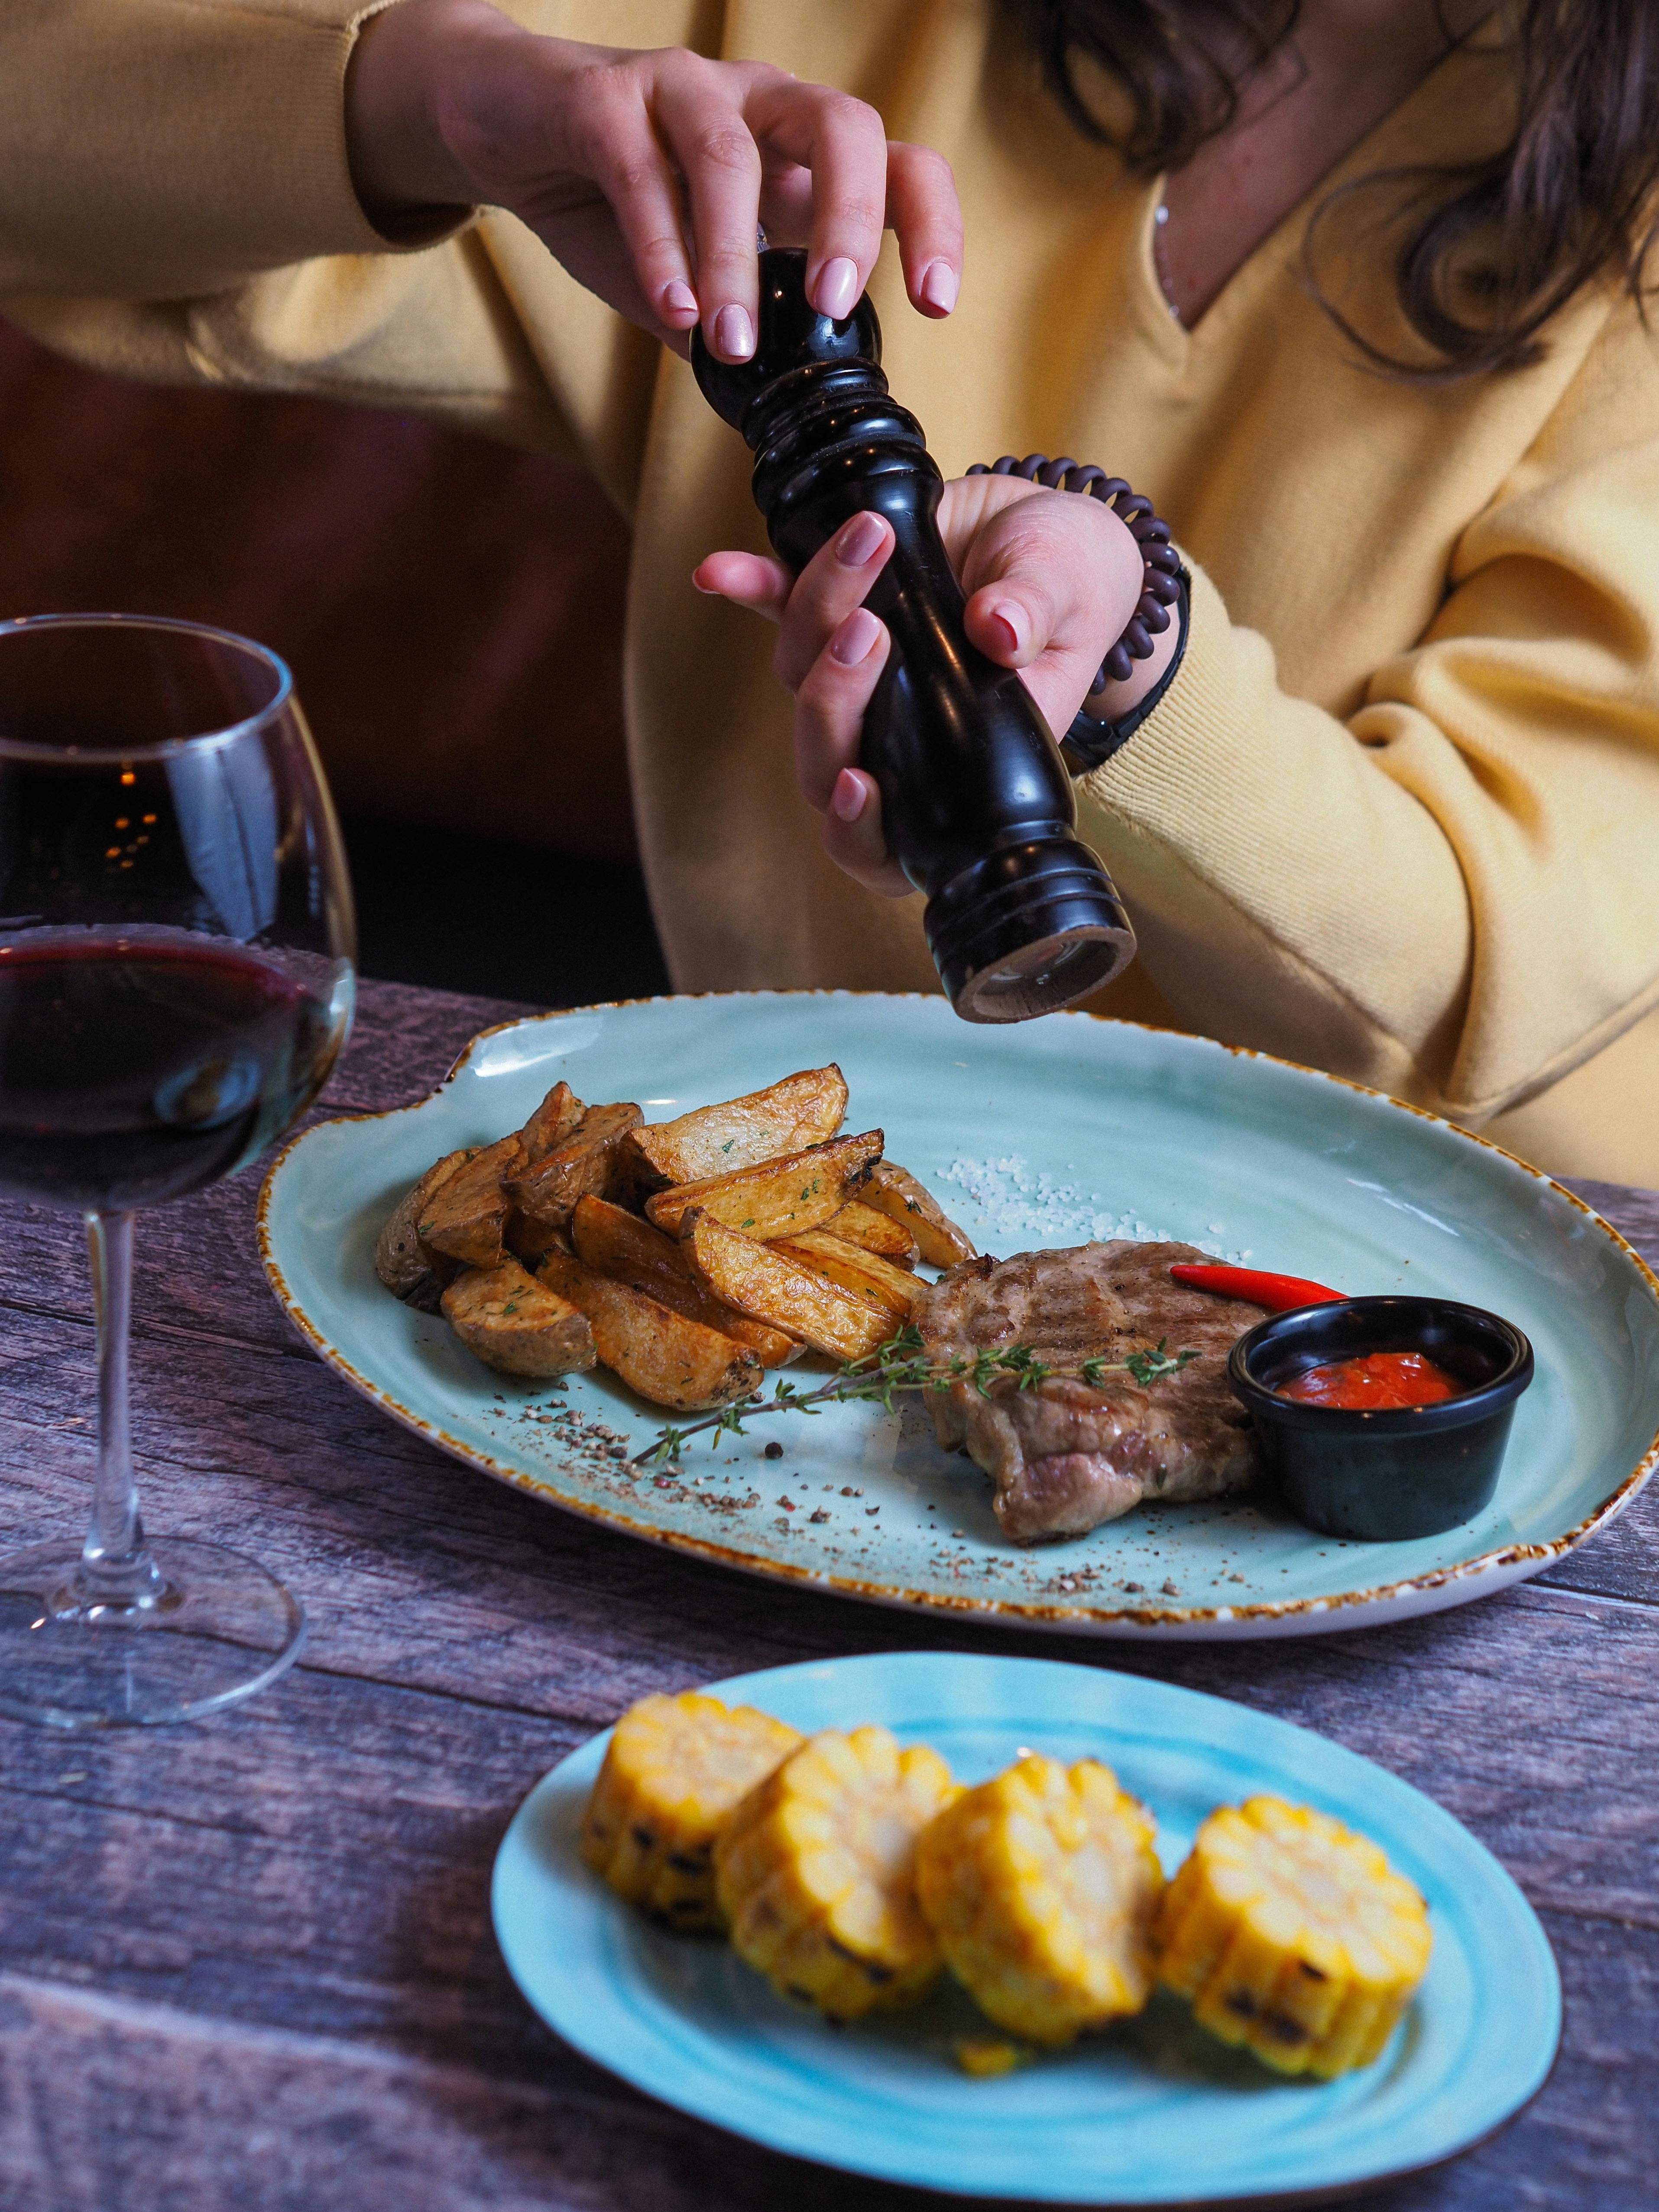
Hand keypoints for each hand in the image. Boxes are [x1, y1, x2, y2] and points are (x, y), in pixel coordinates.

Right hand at [345, 0, 962, 361]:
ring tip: (729, 341)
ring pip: (731, 155)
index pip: (899, 166)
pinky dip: (660, 242)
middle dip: (849, 218)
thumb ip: (741, 330)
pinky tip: (668, 306)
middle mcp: (759, 107)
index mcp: (798, 155)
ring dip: (735, 256)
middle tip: (835, 303)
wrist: (508, 129)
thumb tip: (780, 410)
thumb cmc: (615, 204)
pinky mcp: (604, 97)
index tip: (935, 304)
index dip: (929, 226)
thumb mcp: (695, 279)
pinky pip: (640, 165)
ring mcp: (684, 91)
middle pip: (844, 125)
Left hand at [694, 475, 1174, 893]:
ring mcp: (861, 676)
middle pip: (828, 755)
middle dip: (835, 699)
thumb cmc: (1074, 586)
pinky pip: (777, 607)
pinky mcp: (837, 606)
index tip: (861, 785)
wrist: (1047, 531)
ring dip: (816, 612)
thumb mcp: (1074, 596)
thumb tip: (999, 630)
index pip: (889, 844)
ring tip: (868, 542)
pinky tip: (720, 571)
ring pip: (802, 675)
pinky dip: (748, 587)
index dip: (859, 832)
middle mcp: (897, 737)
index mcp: (958, 770)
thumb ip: (1037, 615)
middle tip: (872, 629)